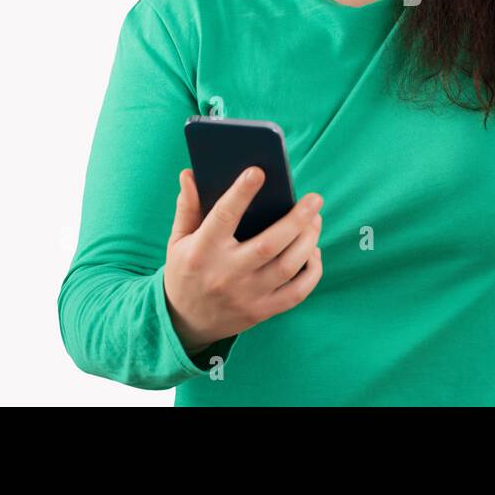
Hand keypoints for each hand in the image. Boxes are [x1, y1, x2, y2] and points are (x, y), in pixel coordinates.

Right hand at [163, 165, 323, 354]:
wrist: (184, 323)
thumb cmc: (186, 271)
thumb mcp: (178, 240)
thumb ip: (187, 207)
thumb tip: (190, 173)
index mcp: (202, 251)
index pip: (223, 217)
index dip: (240, 193)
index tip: (258, 171)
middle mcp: (225, 274)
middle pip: (269, 245)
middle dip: (297, 219)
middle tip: (314, 199)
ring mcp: (246, 296)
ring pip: (288, 267)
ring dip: (308, 241)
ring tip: (315, 220)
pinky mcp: (262, 312)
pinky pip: (297, 292)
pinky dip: (312, 271)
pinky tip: (313, 251)